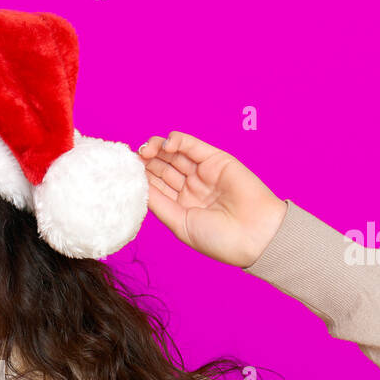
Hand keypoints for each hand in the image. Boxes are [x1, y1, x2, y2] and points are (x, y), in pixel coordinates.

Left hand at [137, 131, 286, 267]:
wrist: (254, 235)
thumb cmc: (218, 238)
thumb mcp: (180, 223)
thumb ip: (160, 204)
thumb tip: (138, 187)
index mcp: (182, 205)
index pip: (157, 186)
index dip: (142, 177)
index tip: (125, 173)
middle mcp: (191, 187)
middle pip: (163, 167)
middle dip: (147, 161)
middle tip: (133, 158)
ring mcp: (203, 173)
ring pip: (175, 155)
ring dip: (157, 148)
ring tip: (145, 150)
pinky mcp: (216, 159)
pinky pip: (193, 145)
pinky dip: (177, 141)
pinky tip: (165, 145)